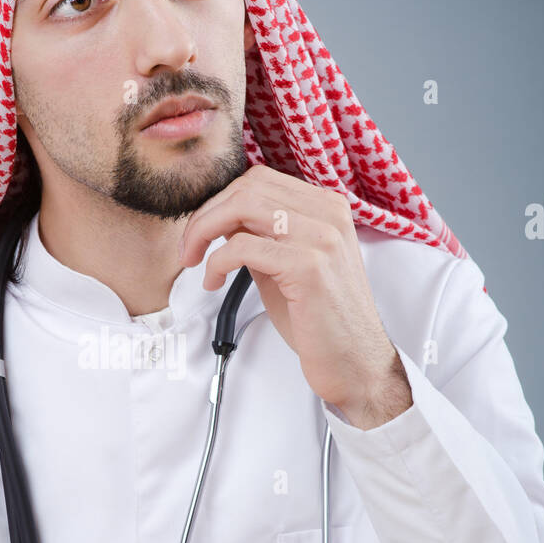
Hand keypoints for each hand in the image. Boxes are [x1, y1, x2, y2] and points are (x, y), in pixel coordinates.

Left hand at [177, 163, 412, 428]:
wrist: (354, 362)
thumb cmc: (320, 320)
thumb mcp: (288, 265)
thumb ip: (261, 237)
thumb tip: (222, 222)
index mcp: (327, 207)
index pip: (260, 180)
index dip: (221, 202)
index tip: (202, 232)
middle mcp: (329, 213)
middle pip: (247, 188)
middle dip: (206, 215)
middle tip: (189, 248)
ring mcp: (321, 237)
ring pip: (242, 207)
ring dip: (204, 232)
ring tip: (194, 261)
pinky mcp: (309, 266)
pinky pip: (243, 247)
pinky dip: (216, 262)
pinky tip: (213, 282)